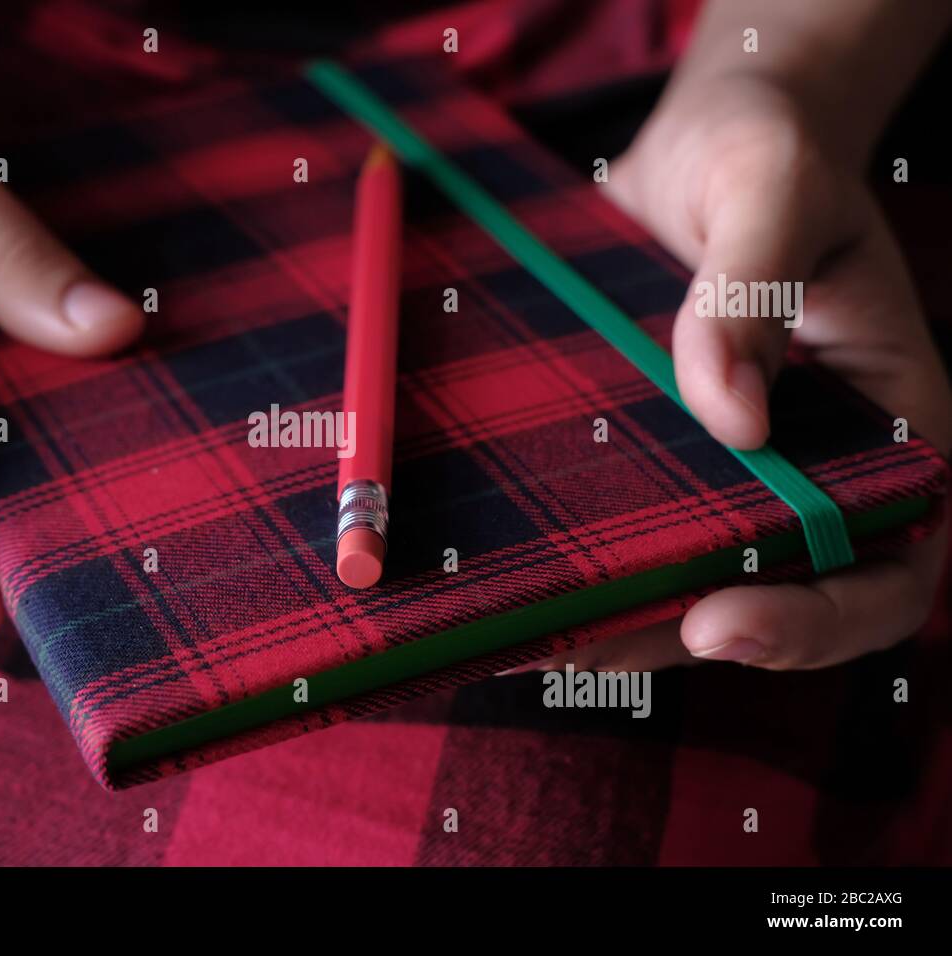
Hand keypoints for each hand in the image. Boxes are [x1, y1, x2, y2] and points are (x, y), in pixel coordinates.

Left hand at [547, 75, 949, 672]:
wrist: (695, 152)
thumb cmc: (761, 152)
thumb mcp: (768, 186)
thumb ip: (751, 288)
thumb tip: (732, 415)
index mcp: (888, 423)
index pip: (888, 561)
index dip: (818, 616)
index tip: (722, 620)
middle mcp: (815, 467)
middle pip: (775, 596)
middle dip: (685, 635)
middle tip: (590, 639)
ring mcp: (733, 473)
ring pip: (691, 579)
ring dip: (619, 617)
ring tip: (533, 628)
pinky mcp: (661, 459)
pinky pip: (632, 528)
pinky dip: (583, 561)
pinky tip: (513, 574)